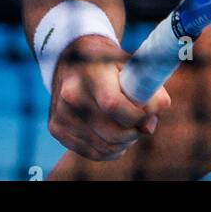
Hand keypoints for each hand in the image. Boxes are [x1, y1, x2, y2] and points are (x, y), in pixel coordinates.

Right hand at [49, 34, 171, 160]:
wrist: (74, 59)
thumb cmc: (107, 62)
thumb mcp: (129, 65)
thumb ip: (148, 89)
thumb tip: (153, 120)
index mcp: (89, 73)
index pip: (113, 105)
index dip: (137, 116)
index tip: (150, 114)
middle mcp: (70, 94)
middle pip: (110, 132)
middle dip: (134, 133)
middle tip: (143, 124)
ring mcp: (61, 113)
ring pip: (103, 147)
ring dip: (124, 143)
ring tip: (130, 129)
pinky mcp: (56, 128)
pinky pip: (91, 152)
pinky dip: (109, 150)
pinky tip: (114, 134)